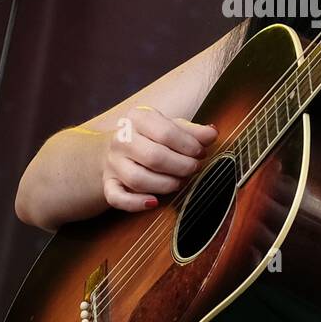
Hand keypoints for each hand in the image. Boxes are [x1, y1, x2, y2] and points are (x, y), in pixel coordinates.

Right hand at [102, 106, 217, 211]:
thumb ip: (193, 131)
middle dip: (181, 167)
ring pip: (138, 179)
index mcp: (137, 118)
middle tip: (193, 169)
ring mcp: (113, 162)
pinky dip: (135, 203)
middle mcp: (121, 139)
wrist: (119, 147)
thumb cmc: (152, 136)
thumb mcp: (172, 127)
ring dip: (166, 185)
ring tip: (179, 182)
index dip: (189, 146)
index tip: (201, 153)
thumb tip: (212, 134)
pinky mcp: (108, 183)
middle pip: (154, 157)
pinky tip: (153, 202)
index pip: (166, 132)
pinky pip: (117, 198)